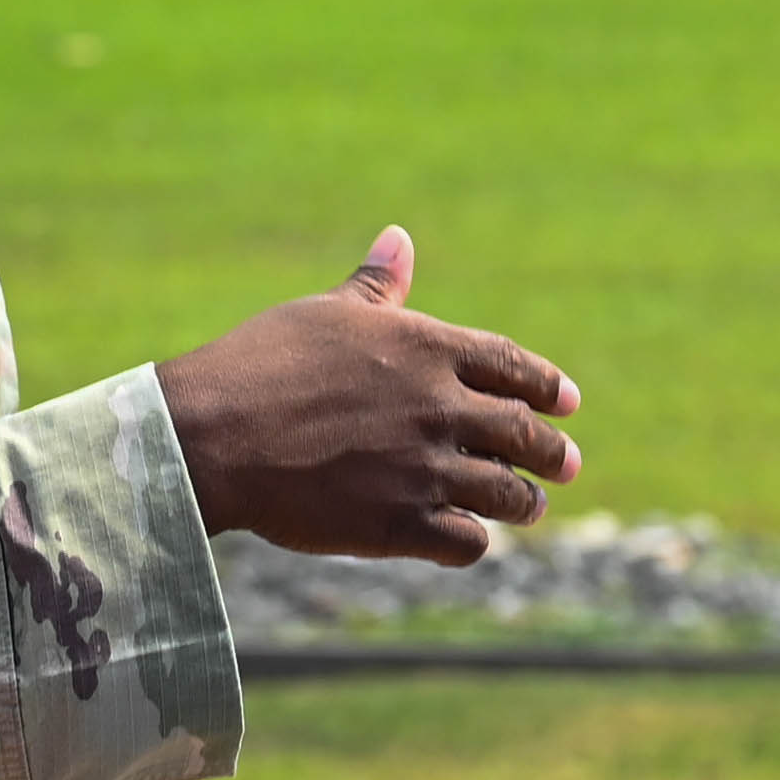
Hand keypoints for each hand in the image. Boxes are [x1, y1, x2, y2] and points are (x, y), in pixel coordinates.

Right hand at [154, 228, 581, 567]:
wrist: (212, 434)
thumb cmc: (261, 364)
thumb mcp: (326, 314)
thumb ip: (377, 285)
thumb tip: (400, 238)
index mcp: (426, 348)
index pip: (513, 366)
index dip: (547, 386)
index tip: (568, 402)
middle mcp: (438, 407)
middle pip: (524, 433)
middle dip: (553, 452)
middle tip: (567, 464)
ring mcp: (422, 468)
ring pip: (507, 493)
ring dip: (524, 503)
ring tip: (529, 508)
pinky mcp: (398, 523)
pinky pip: (466, 542)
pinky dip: (473, 541)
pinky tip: (465, 538)